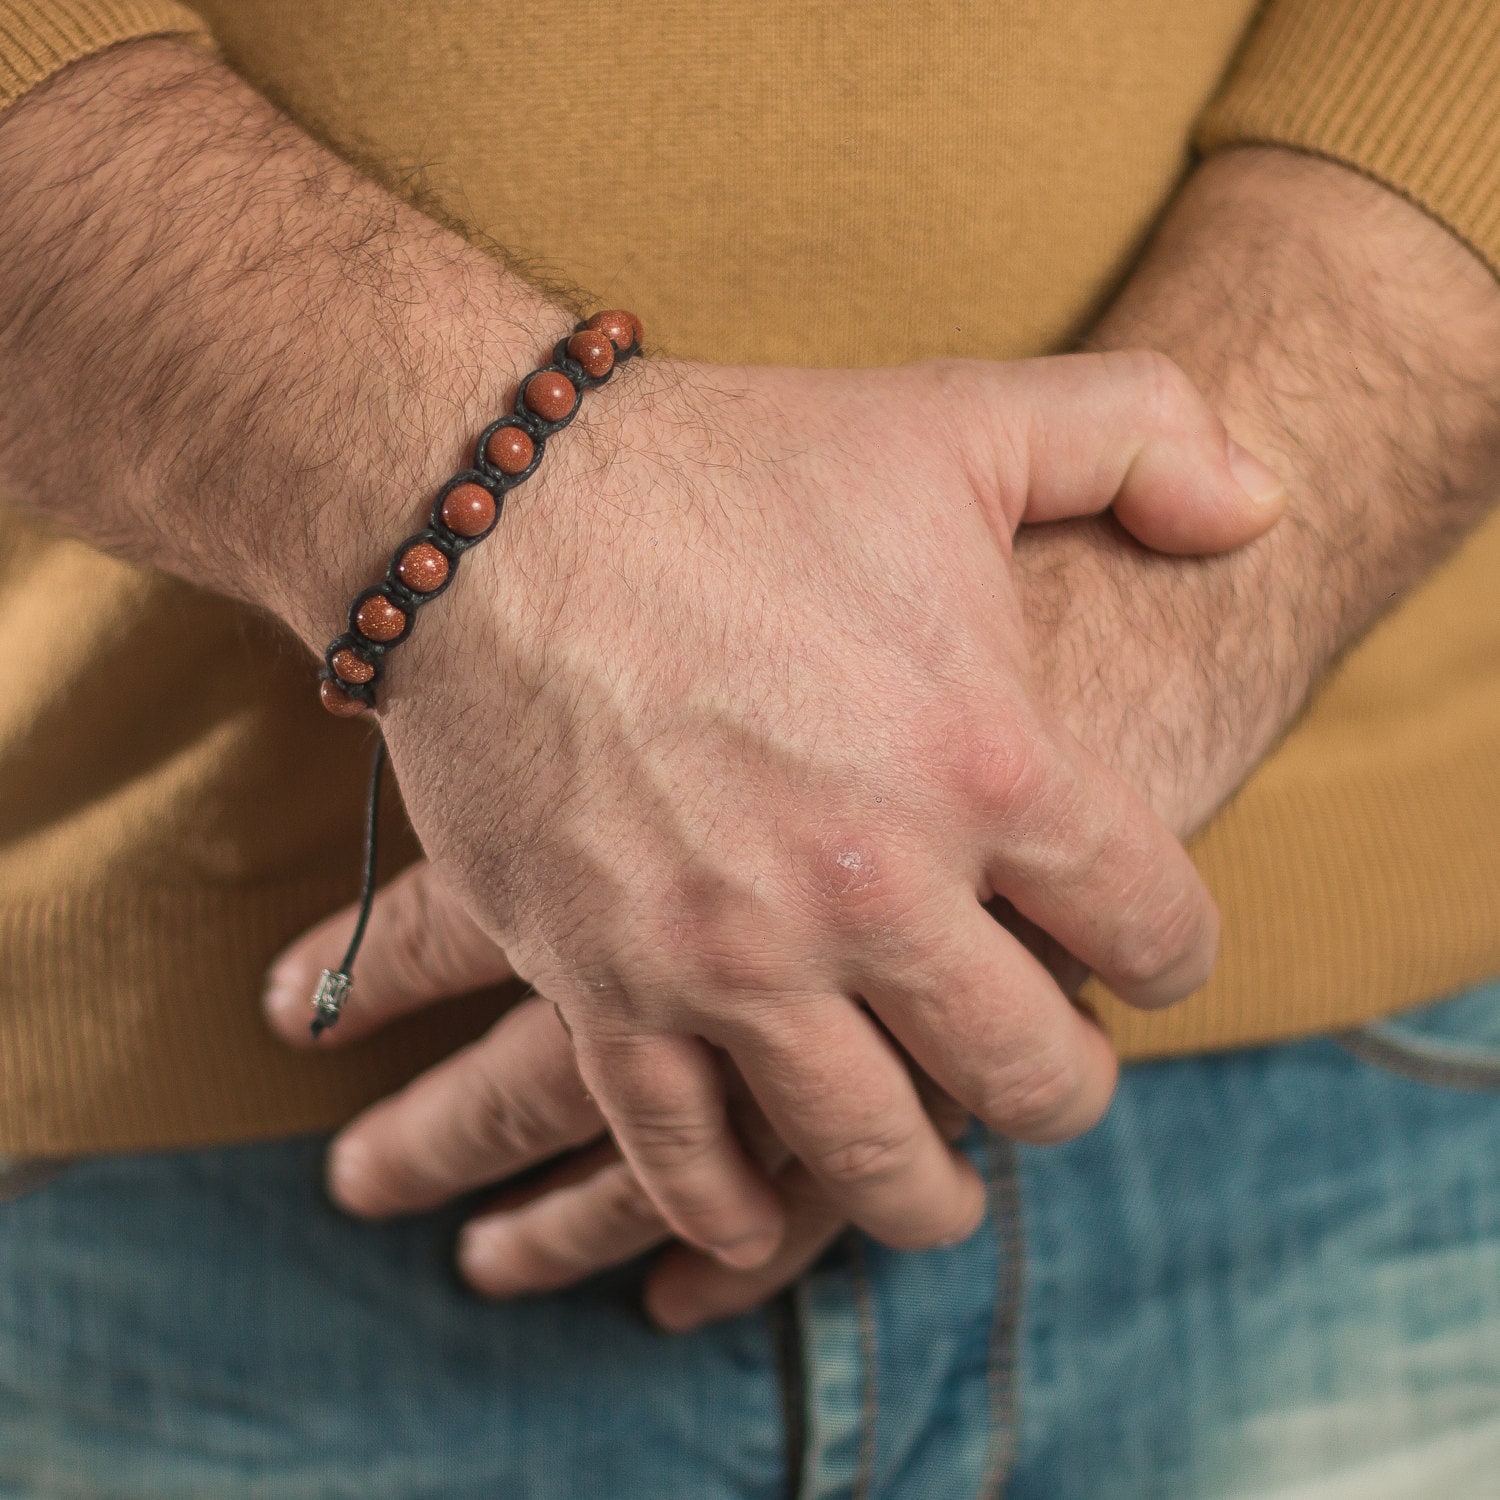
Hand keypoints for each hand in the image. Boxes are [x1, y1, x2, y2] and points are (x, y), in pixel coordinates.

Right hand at [324, 342, 1283, 1268]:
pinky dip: (732, 1211)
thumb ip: (1142, 435)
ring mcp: (733, 957)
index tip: (1148, 951)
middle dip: (1061, 1088)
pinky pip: (683, 1158)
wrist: (494, 510)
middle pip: (1033, 1076)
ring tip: (933, 1190)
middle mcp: (873, 891)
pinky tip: (753, 1216)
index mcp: (985, 765)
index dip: (1175, 948)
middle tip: (1047, 1072)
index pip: (1156, 924)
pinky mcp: (604, 987)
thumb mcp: (959, 416)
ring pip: (871, 1156)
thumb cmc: (731, 465)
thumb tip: (1262, 503)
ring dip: (921, 1192)